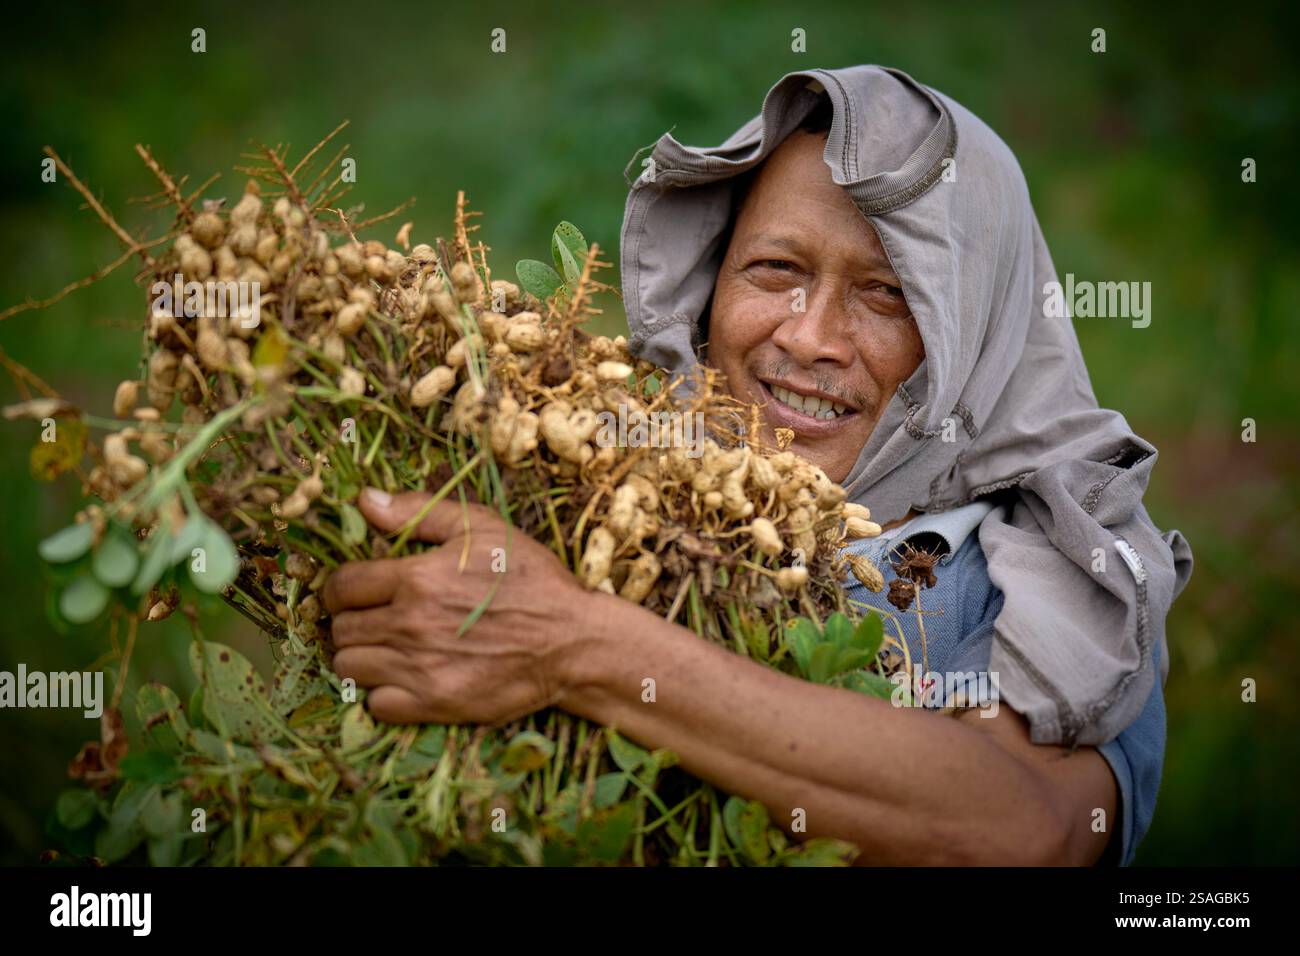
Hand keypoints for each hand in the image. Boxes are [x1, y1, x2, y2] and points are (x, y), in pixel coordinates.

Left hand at [321, 488, 599, 724]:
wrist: (572, 641)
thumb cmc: (530, 578)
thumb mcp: (483, 528)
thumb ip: (419, 513)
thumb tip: (363, 501)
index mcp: (416, 578)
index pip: (341, 586)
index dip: (340, 588)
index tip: (355, 591)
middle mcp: (410, 625)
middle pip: (341, 630)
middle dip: (351, 621)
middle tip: (375, 619)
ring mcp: (419, 669)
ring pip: (351, 667)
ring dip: (363, 656)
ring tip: (388, 648)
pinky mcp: (434, 704)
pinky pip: (377, 705)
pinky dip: (383, 693)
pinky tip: (405, 677)